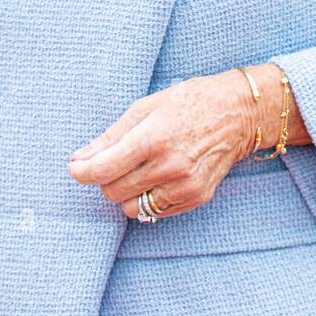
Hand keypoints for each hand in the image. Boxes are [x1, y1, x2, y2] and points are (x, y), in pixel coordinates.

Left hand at [66, 66, 273, 219]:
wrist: (239, 113)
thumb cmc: (189, 102)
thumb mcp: (146, 107)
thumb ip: (111, 136)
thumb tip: (80, 159)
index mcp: (152, 139)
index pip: (102, 170)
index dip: (81, 171)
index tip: (76, 167)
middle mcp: (169, 167)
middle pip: (113, 192)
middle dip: (105, 178)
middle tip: (115, 160)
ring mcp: (184, 186)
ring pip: (132, 208)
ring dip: (126, 193)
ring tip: (138, 170)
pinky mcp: (196, 198)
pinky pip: (155, 212)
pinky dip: (148, 199)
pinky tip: (158, 177)